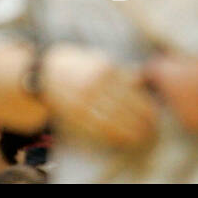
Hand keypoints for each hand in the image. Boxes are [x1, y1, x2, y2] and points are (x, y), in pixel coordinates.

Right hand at [41, 43, 158, 147]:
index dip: (145, 105)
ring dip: (131, 131)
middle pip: (126, 107)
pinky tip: (124, 139)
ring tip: (142, 137)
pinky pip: (99, 128)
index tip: (155, 114)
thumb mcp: (96, 58)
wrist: (42, 73)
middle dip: (142, 121)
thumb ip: (118, 69)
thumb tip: (141, 80)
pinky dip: (114, 136)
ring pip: (114, 120)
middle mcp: (94, 85)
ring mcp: (84, 101)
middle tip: (153, 129)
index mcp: (103, 69)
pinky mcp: (75, 115)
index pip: (132, 91)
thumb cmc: (74, 65)